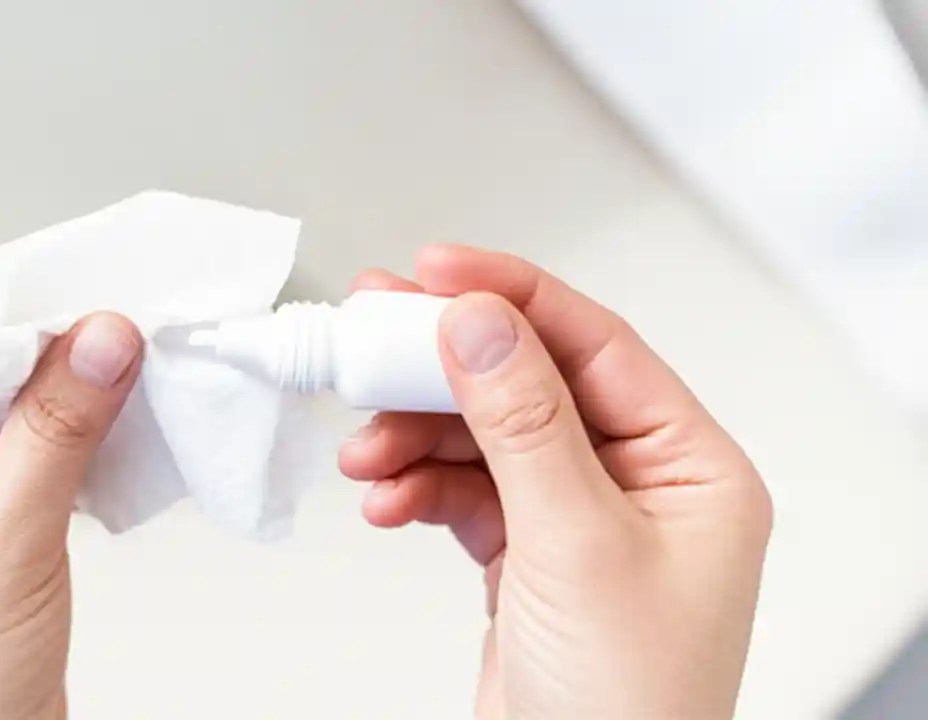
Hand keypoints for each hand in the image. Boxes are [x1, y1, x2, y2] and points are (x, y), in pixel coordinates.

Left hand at [0, 284, 142, 719]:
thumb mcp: (4, 543)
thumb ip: (56, 431)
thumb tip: (101, 336)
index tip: (79, 288)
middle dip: (44, 341)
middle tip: (118, 328)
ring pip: (5, 405)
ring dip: (66, 388)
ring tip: (128, 372)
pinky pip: (30, 451)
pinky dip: (76, 433)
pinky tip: (116, 429)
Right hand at [339, 246, 771, 717]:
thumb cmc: (627, 706)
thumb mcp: (577, 546)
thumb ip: (525, 425)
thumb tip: (481, 323)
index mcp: (690, 468)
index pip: (595, 347)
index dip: (512, 297)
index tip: (435, 271)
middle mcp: (637, 483)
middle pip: (527, 384)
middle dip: (443, 367)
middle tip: (372, 338)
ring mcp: (577, 518)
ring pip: (482, 437)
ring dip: (416, 438)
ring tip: (364, 452)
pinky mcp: (526, 552)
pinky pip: (462, 491)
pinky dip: (417, 489)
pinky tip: (383, 500)